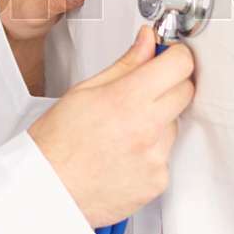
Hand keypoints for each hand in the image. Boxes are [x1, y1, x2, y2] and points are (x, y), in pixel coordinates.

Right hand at [27, 25, 193, 227]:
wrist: (47, 190)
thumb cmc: (54, 145)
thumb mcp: (83, 92)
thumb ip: (125, 64)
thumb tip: (147, 42)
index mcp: (126, 100)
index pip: (179, 65)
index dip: (175, 55)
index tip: (169, 55)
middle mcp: (146, 129)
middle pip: (186, 92)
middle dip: (171, 84)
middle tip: (145, 89)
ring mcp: (155, 158)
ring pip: (175, 126)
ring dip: (159, 122)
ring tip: (123, 131)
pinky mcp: (157, 181)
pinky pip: (166, 156)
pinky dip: (151, 153)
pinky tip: (124, 154)